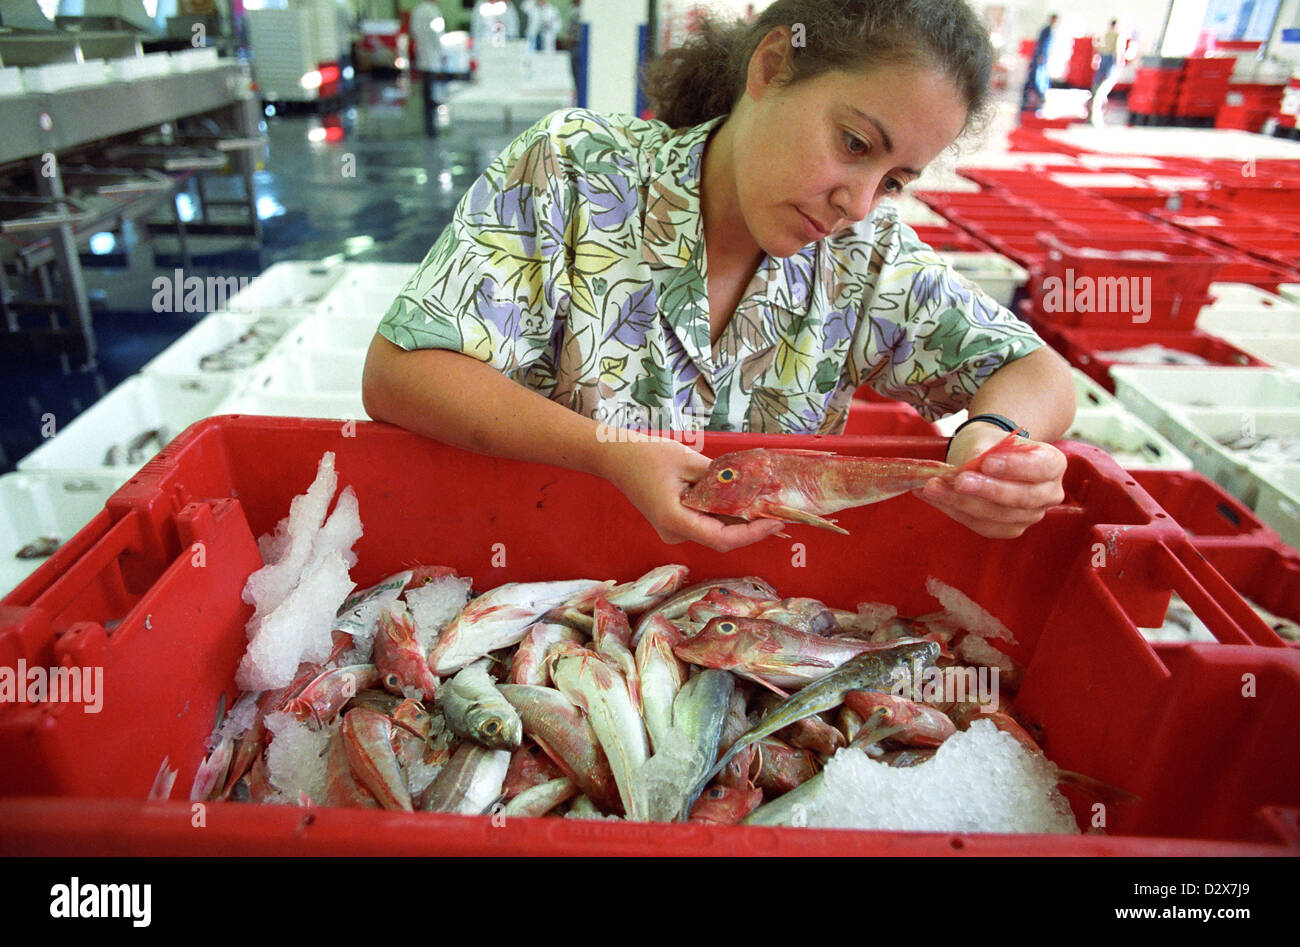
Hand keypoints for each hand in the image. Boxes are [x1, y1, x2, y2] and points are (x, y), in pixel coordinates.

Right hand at [597, 436, 784, 551]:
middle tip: (778, 509)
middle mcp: (675, 533)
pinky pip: (706, 524)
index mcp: (675, 520)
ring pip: (715, 532)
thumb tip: (753, 486)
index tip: (775, 521)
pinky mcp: (676, 523)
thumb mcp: (688, 460)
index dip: (753, 534)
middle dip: (752, 527)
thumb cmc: (647, 455)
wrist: (615, 457)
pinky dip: (725, 515)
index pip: (722, 539)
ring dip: (740, 520)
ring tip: (765, 502)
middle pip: (722, 539)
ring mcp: (674, 531)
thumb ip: (720, 478)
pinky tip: (743, 501)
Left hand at [912, 424, 1066, 538]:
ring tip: (932, 487)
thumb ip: (981, 454)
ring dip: (961, 503)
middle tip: (958, 480)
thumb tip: (963, 472)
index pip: (1041, 468)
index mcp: (1052, 464)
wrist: (987, 458)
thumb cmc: (992, 445)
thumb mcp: (988, 439)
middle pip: (1020, 498)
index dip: (1015, 467)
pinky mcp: (1007, 529)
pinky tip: (934, 497)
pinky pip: (981, 525)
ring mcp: (1029, 516)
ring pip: (997, 516)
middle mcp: (1048, 494)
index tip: (986, 463)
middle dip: (986, 490)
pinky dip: (955, 511)